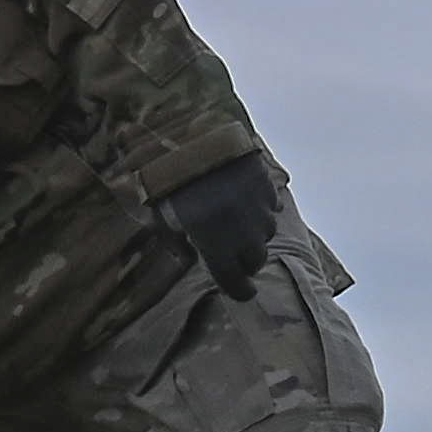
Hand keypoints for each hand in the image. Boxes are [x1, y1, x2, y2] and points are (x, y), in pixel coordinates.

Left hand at [153, 152, 281, 293]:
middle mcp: (244, 233)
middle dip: (245, 262)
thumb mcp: (162, 218)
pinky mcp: (266, 186)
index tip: (243, 292)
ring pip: (266, 233)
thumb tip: (189, 254)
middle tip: (232, 255)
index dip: (240, 291)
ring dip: (253, 234)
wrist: (193, 139)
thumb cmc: (170, 182)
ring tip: (234, 223)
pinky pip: (270, 206)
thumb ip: (177, 242)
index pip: (236, 282)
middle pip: (255, 260)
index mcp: (217, 246)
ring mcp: (259, 209)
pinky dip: (260, 209)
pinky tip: (244, 200)